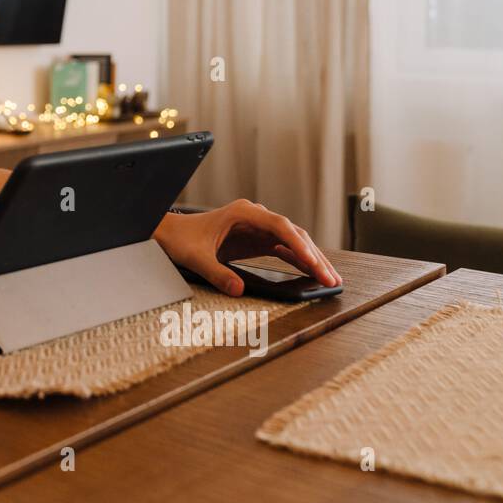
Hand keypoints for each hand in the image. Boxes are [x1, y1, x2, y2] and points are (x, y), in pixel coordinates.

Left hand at [152, 199, 341, 296]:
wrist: (170, 234)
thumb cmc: (181, 239)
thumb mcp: (196, 258)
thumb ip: (217, 274)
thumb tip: (238, 290)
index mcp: (243, 213)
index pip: (280, 226)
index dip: (298, 244)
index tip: (312, 261)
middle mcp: (255, 217)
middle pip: (293, 234)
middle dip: (314, 255)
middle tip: (331, 277)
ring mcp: (259, 229)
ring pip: (293, 242)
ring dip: (312, 260)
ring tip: (331, 279)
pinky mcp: (258, 241)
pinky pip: (285, 250)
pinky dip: (300, 262)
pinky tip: (314, 274)